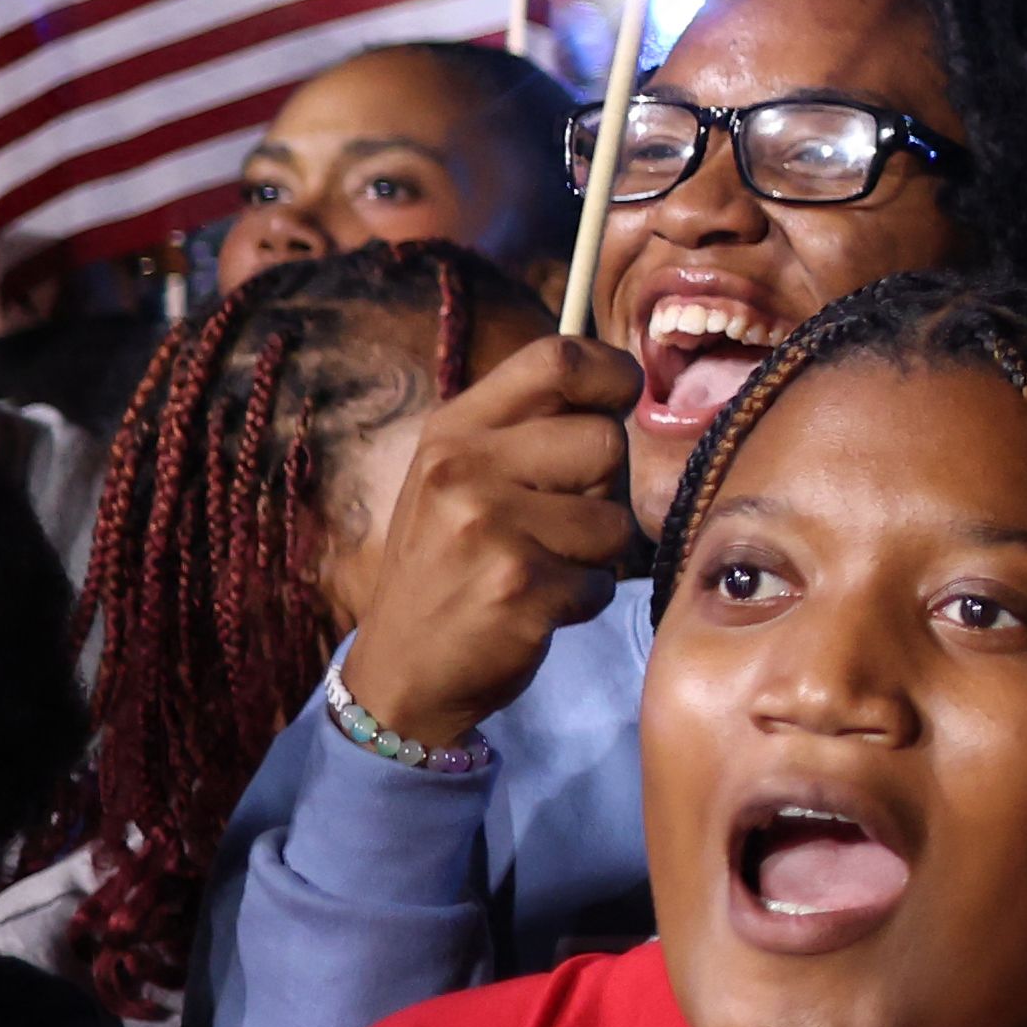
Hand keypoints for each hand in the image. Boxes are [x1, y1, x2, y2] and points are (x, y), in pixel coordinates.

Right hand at [338, 336, 646, 752]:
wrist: (403, 668)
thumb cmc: (450, 563)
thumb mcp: (462, 478)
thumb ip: (528, 429)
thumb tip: (624, 383)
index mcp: (453, 431)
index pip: (555, 357)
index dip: (610, 372)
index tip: (621, 398)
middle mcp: (462, 469)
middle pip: (606, 441)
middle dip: (605, 488)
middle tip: (556, 523)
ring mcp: (486, 529)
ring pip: (616, 519)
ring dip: (596, 554)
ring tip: (540, 566)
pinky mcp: (518, 588)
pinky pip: (603, 581)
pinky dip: (583, 600)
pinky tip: (535, 607)